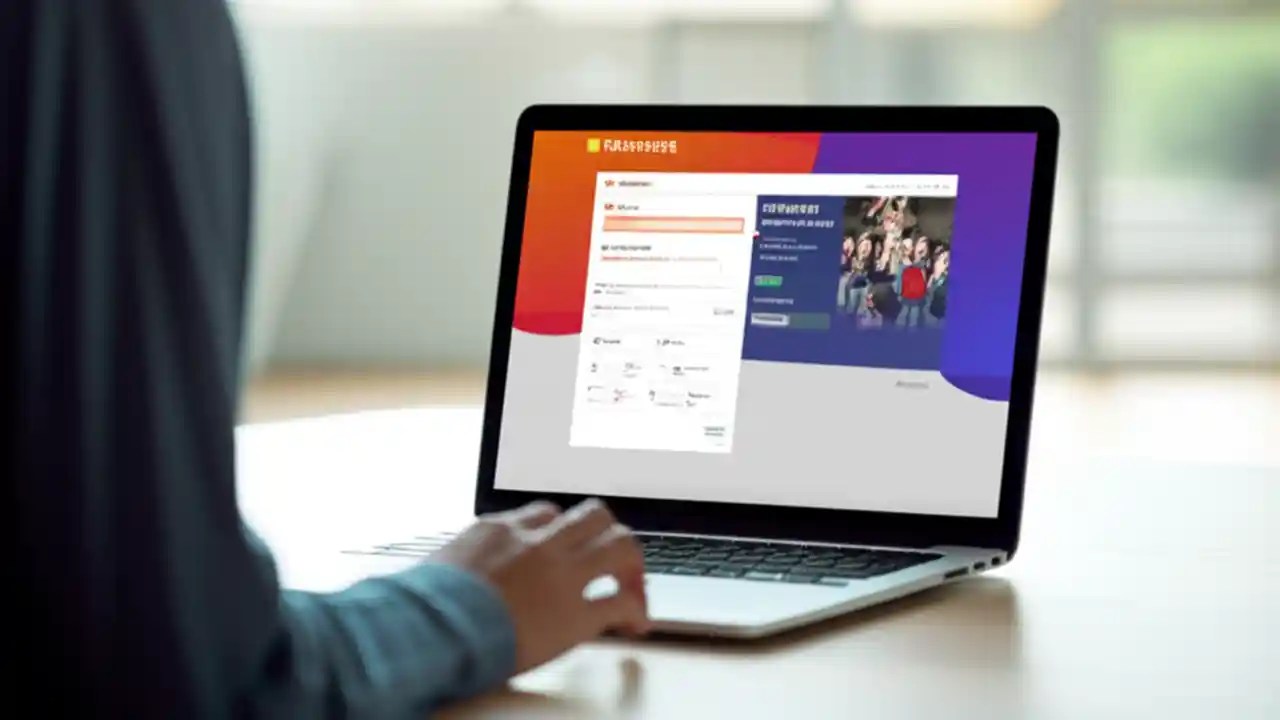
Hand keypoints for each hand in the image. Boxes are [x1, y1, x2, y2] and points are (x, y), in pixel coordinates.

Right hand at [429, 499, 649, 673]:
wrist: (426, 629)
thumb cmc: (421, 606)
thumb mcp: (439, 566)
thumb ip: (463, 561)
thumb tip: (455, 574)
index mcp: (500, 530)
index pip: (545, 514)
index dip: (561, 531)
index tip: (564, 546)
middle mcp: (537, 543)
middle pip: (593, 516)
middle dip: (607, 534)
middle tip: (611, 558)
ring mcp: (560, 574)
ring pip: (619, 544)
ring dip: (631, 564)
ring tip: (633, 585)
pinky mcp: (574, 614)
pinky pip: (620, 602)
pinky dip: (636, 611)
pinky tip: (637, 623)